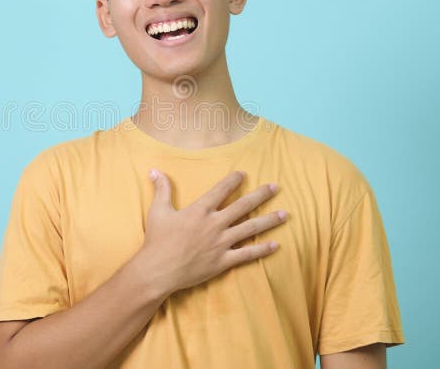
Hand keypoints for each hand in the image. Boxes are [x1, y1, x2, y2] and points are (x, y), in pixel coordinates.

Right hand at [136, 169, 287, 296]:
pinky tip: (275, 245)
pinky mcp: (223, 261)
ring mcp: (221, 243)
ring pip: (251, 228)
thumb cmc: (157, 241)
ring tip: (285, 214)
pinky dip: (262, 250)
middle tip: (275, 187)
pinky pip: (247, 254)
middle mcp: (214, 224)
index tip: (244, 174)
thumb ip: (162, 189)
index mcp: (200, 210)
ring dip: (269, 221)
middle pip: (243, 206)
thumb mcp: (158, 211)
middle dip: (261, 195)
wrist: (158, 270)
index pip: (221, 190)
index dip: (233, 180)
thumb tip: (154, 170)